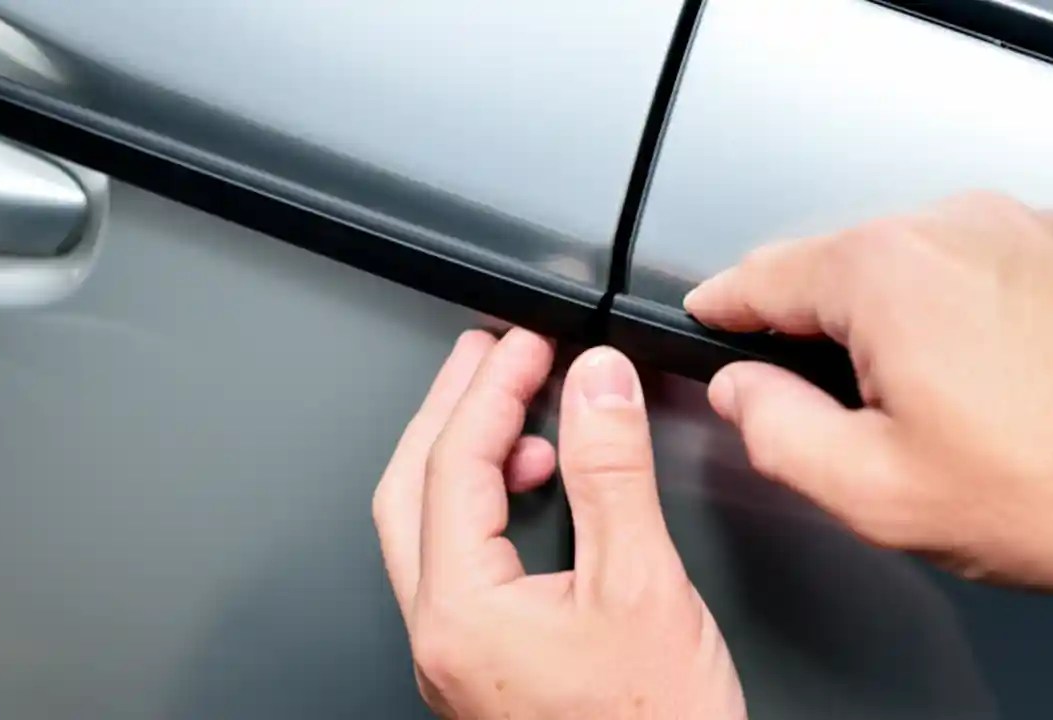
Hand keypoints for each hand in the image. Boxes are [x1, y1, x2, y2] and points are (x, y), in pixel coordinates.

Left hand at [373, 329, 744, 718]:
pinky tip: (533, 491)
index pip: (453, 464)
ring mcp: (456, 655)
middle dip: (451, 409)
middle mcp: (440, 637)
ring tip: (520, 413)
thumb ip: (610, 471)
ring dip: (466, 456)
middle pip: (410, 489)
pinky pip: (459, 561)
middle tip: (490, 353)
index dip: (491, 388)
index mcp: (460, 614)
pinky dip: (487, 507)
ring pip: (427, 526)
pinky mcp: (484, 664)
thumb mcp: (642, 585)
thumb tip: (595, 382)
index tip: (526, 342)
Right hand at [685, 192, 1052, 597]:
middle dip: (810, 332)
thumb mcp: (882, 492)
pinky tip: (989, 388)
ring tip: (935, 414)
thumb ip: (778, 434)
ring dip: (886, 326)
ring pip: (902, 269)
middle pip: (831, 269)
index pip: (759, 277)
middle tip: (836, 416)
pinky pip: (970, 269)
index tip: (706, 323)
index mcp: (888, 273)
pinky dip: (952, 316)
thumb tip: (742, 394)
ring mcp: (1017, 229)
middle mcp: (953, 228)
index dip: (719, 311)